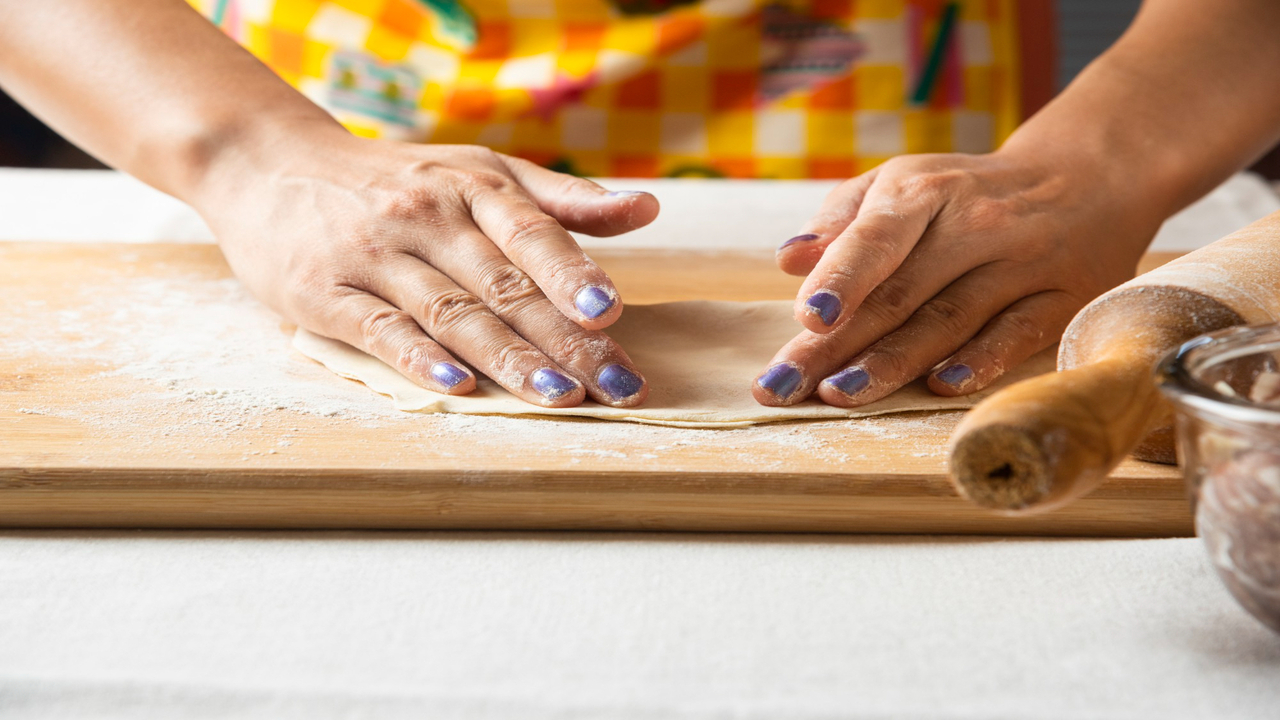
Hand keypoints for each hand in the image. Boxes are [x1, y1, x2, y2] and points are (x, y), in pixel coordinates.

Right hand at [195, 124, 658, 406]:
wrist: (269, 166)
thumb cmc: (398, 179)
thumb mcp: (480, 171)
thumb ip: (562, 200)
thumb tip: (648, 210)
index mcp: (471, 187)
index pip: (531, 233)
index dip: (571, 273)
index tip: (610, 313)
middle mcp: (427, 217)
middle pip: (504, 286)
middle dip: (565, 340)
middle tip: (616, 384)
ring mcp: (375, 256)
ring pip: (452, 312)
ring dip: (508, 358)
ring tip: (559, 396)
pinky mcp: (326, 294)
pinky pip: (379, 329)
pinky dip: (418, 358)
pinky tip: (457, 387)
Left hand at [754, 150, 1160, 406]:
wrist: (1086, 177)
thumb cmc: (965, 193)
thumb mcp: (903, 185)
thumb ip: (842, 220)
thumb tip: (789, 258)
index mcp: (924, 191)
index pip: (877, 237)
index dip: (841, 278)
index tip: (807, 318)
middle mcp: (975, 223)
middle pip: (898, 294)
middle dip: (835, 346)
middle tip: (782, 387)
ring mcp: (1023, 262)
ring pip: (949, 319)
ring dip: (893, 363)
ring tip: (839, 395)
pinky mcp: (1063, 296)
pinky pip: (1018, 333)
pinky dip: (981, 361)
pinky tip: (940, 386)